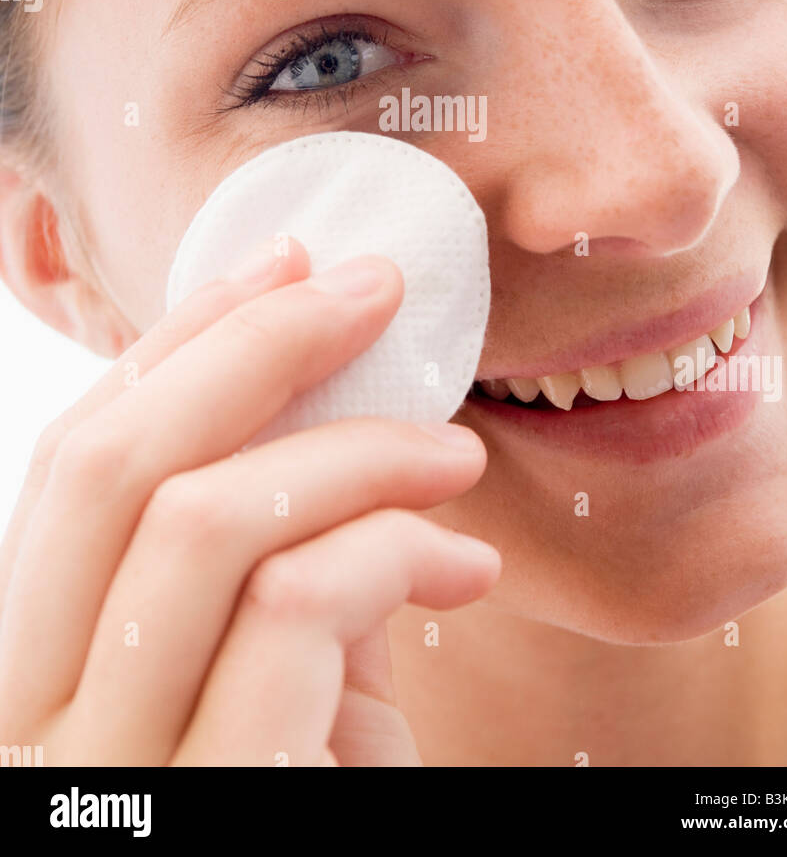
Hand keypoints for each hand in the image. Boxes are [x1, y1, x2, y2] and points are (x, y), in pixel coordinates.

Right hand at [0, 240, 497, 764]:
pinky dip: (394, 548)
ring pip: (201, 519)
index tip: (284, 263)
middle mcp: (26, 725)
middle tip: (371, 287)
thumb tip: (327, 396)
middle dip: (252, 342)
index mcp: (28, 666)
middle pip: (110, 465)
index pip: (71, 463)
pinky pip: (294, 610)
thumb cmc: (302, 792)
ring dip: (353, 447)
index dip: (177, 341)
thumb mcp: (257, 673)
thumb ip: (265, 559)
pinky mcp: (214, 805)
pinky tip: (464, 567)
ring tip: (453, 449)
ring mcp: (106, 778)